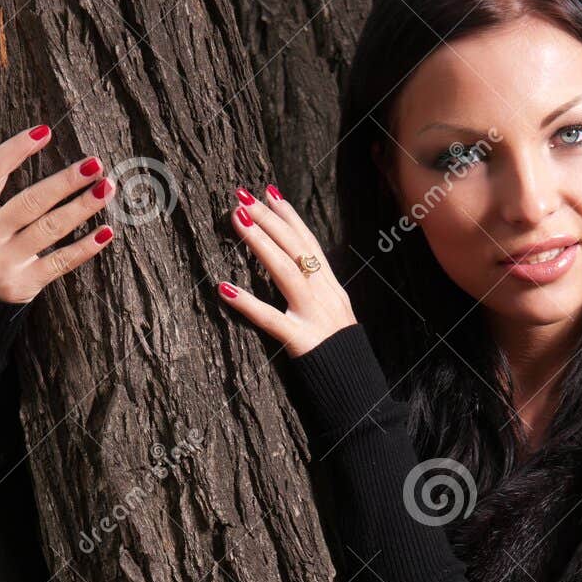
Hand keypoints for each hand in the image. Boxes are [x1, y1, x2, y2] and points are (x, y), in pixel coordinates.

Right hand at [0, 125, 116, 304]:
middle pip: (30, 201)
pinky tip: (106, 232)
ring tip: (107, 188)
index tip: (45, 132)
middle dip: (65, 180)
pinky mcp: (24, 286)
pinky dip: (84, 248)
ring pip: (49, 228)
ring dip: (82, 207)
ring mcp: (5, 264)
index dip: (18, 149)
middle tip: (95, 162)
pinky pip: (60, 263)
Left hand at [216, 183, 357, 357]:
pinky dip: (247, 303)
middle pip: (296, 248)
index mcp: (332, 289)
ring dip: (260, 242)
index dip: (289, 216)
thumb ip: (320, 294)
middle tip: (242, 196)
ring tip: (237, 219)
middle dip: (269, 218)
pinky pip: (270, 319)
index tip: (269, 192)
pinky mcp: (300, 340)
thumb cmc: (342, 357)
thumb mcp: (336, 318)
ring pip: (286, 271)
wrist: (357, 390)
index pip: (309, 243)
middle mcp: (325, 295)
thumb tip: (303, 272)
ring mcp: (313, 316)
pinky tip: (224, 288)